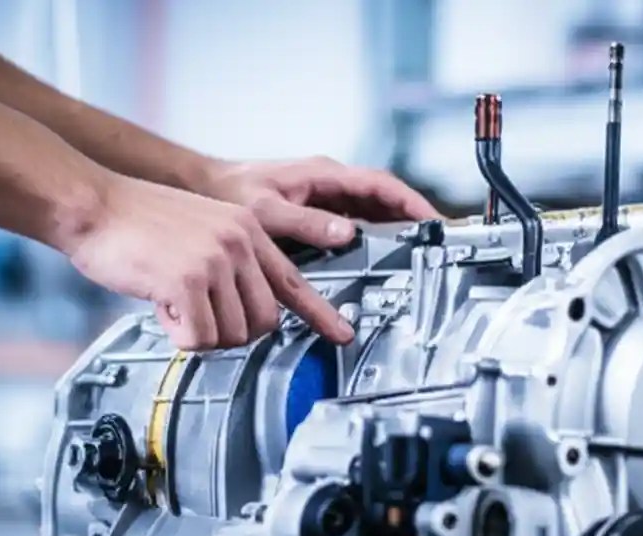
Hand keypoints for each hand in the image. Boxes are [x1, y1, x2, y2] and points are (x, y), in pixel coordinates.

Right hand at [63, 174, 354, 349]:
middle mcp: (240, 243)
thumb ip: (231, 265)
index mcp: (249, 229)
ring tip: (173, 302)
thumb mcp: (202, 233)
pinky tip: (160, 305)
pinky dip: (176, 333)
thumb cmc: (136, 224)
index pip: (295, 281)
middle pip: (264, 323)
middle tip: (200, 317)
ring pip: (231, 335)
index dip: (321, 314)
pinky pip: (197, 338)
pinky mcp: (189, 280)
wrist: (93, 205)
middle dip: (233, 333)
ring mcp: (217, 260)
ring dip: (200, 333)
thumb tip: (245, 315)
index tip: (342, 335)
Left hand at [197, 156, 441, 248]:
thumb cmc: (230, 191)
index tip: (433, 223)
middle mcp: (329, 181)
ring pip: (373, 210)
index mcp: (324, 175)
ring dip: (396, 227)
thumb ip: (306, 223)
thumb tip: (346, 233)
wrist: (205, 189)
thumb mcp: (267, 211)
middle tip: (437, 241)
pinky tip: (381, 253)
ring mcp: (325, 195)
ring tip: (419, 249)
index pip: (382, 186)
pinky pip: (356, 220)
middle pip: (385, 198)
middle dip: (413, 217)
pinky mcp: (317, 209)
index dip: (412, 204)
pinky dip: (375, 234)